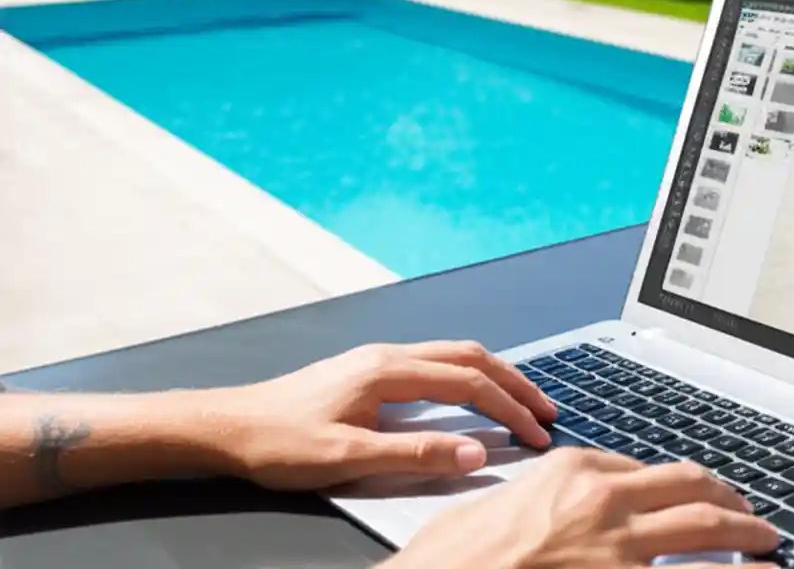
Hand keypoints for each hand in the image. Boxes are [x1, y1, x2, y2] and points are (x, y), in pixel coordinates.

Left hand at [212, 341, 556, 489]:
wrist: (227, 427)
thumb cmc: (279, 443)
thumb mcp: (348, 459)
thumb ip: (415, 456)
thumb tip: (474, 454)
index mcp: (388, 371)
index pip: (468, 383)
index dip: (508, 408)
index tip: (536, 435)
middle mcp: (388, 356)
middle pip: (470, 357)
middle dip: (514, 383)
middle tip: (545, 412)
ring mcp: (377, 359)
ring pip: (453, 355)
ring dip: (493, 376)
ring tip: (520, 403)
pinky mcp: (368, 371)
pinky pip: (434, 364)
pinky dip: (467, 377)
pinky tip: (470, 398)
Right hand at [382, 448, 779, 568]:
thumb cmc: (450, 560)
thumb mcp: (495, 506)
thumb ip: (542, 497)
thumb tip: (565, 509)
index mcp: (572, 471)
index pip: (643, 470)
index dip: (675, 486)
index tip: (690, 495)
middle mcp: (605, 501)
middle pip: (690, 487)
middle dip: (729, 498)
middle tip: (750, 511)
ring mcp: (620, 548)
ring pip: (707, 527)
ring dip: (748, 533)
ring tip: (770, 542)